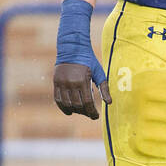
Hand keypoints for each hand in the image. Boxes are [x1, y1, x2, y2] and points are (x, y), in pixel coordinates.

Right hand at [54, 0, 111, 118]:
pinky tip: (70, 111)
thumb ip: (104, 88)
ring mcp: (62, 83)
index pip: (87, 102)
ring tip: (81, 112)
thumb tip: (109, 103)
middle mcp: (71, 83)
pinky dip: (63, 107)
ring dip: (75, 111)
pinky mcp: (56, 83)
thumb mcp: (99, 73)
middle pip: (77, 105)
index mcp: (82, 80)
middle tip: (90, 114)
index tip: (96, 116)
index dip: (92, 112)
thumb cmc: (89, 61)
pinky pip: (58, 99)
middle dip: (85, 112)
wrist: (72, 49)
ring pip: (67, 104)